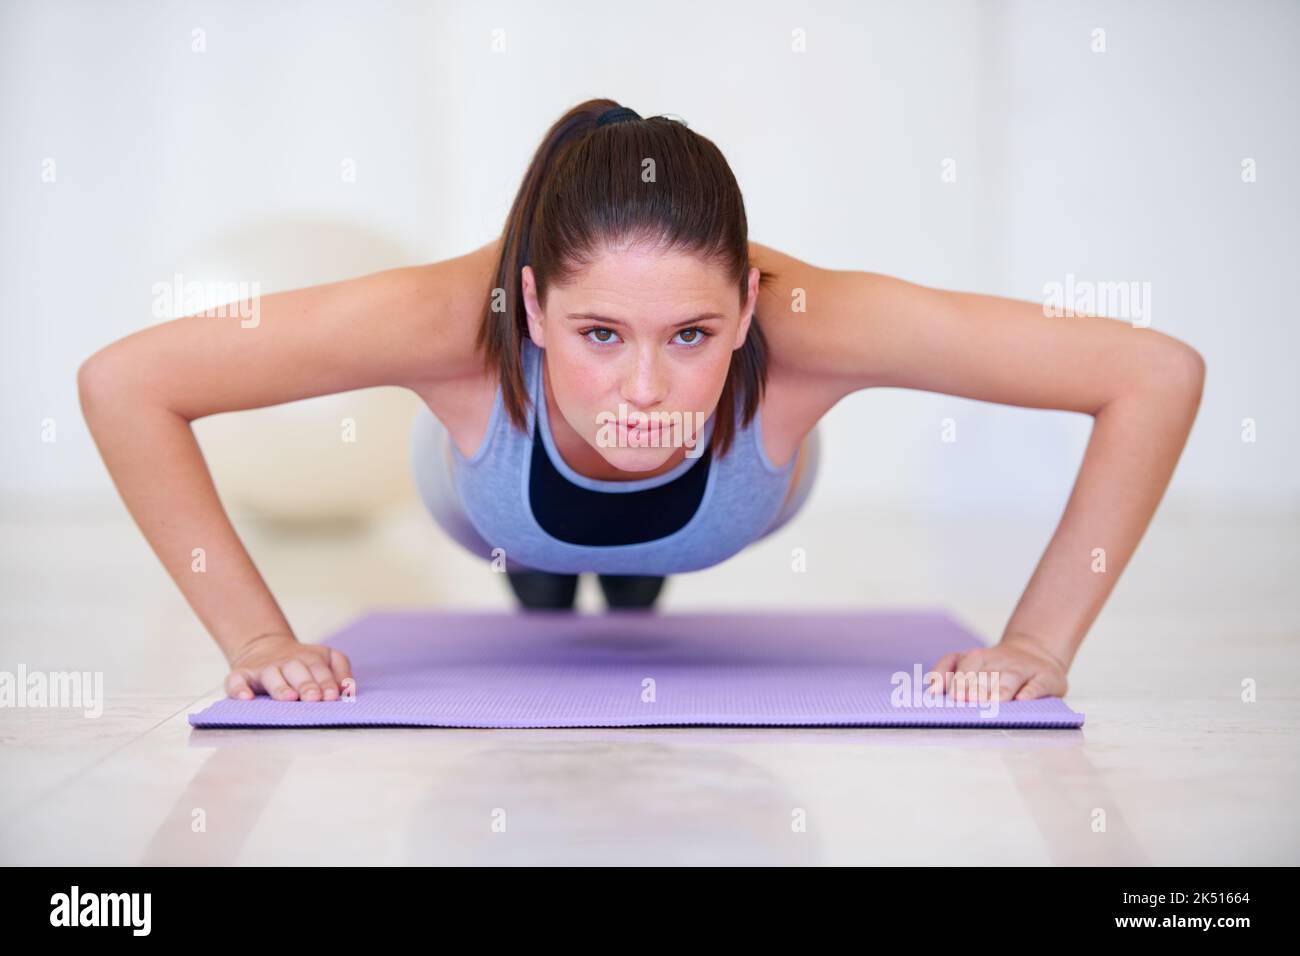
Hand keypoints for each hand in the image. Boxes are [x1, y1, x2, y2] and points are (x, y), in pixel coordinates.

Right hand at [225, 632, 353, 701]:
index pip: (319, 669)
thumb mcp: (325, 657)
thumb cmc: (301, 662)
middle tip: (314, 698)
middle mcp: (285, 662)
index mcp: (308, 658)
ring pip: (271, 676)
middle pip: (297, 671)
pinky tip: (246, 698)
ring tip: (288, 698)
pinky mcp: (241, 675)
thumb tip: (348, 688)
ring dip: (280, 687)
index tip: (332, 696)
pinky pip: (236, 681)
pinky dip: (239, 688)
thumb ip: (340, 669)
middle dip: (306, 685)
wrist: (264, 646)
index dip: (326, 682)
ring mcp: (262, 669)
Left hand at [929, 633, 1068, 702]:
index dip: (959, 680)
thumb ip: (945, 671)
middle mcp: (1001, 661)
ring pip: (1010, 679)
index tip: (953, 697)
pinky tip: (1022, 700)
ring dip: (1001, 691)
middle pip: (987, 674)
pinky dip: (1030, 692)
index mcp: (978, 657)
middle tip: (970, 702)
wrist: (1036, 653)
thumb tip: (931, 688)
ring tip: (993, 702)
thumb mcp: (968, 662)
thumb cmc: (996, 667)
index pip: (966, 665)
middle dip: (977, 688)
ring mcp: (1023, 669)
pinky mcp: (1046, 677)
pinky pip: (1038, 684)